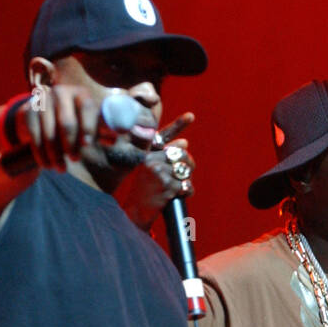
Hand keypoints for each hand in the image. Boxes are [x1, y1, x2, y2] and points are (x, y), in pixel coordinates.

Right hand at [22, 84, 106, 171]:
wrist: (44, 118)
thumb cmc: (76, 123)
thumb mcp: (92, 124)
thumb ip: (104, 129)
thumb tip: (115, 136)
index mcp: (81, 94)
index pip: (87, 108)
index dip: (88, 127)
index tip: (87, 145)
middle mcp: (61, 92)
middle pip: (67, 123)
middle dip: (71, 145)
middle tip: (75, 160)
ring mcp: (43, 100)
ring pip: (49, 132)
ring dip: (55, 154)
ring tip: (61, 169)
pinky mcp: (28, 111)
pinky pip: (34, 135)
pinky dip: (40, 153)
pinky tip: (46, 164)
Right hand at [120, 113, 195, 230]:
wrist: (137, 211)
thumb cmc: (145, 188)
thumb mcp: (151, 168)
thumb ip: (165, 154)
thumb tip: (185, 141)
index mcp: (147, 153)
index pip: (165, 136)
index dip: (179, 124)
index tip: (191, 116)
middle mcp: (151, 160)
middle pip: (182, 154)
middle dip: (188, 165)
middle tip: (183, 175)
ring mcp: (159, 172)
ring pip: (186, 170)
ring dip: (186, 180)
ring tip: (176, 188)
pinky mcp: (167, 186)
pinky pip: (186, 185)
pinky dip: (186, 192)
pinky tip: (177, 196)